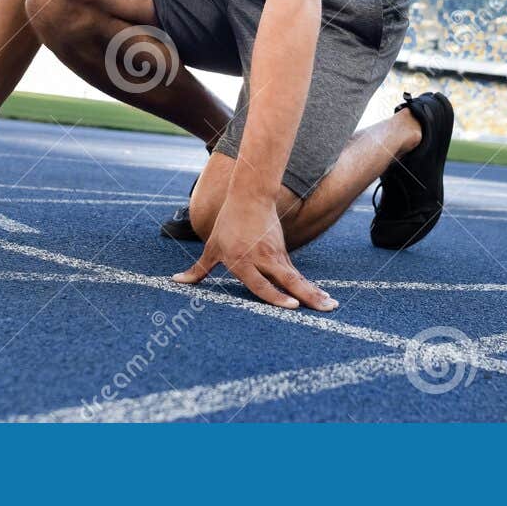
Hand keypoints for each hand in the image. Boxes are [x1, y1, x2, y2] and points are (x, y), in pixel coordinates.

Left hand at [172, 193, 336, 310]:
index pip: (261, 284)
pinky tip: (321, 296)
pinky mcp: (283, 254)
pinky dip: (309, 285)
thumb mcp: (212, 247)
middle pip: (288, 282)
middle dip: (307, 296)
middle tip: (325, 309)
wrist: (251, 196)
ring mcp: (276, 257)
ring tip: (331, 305)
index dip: (276, 297)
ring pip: (297, 278)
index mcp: (242, 261)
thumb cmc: (228, 224)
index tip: (293, 306)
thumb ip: (198, 269)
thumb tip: (176, 281)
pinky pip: (295, 274)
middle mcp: (262, 260)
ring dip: (314, 292)